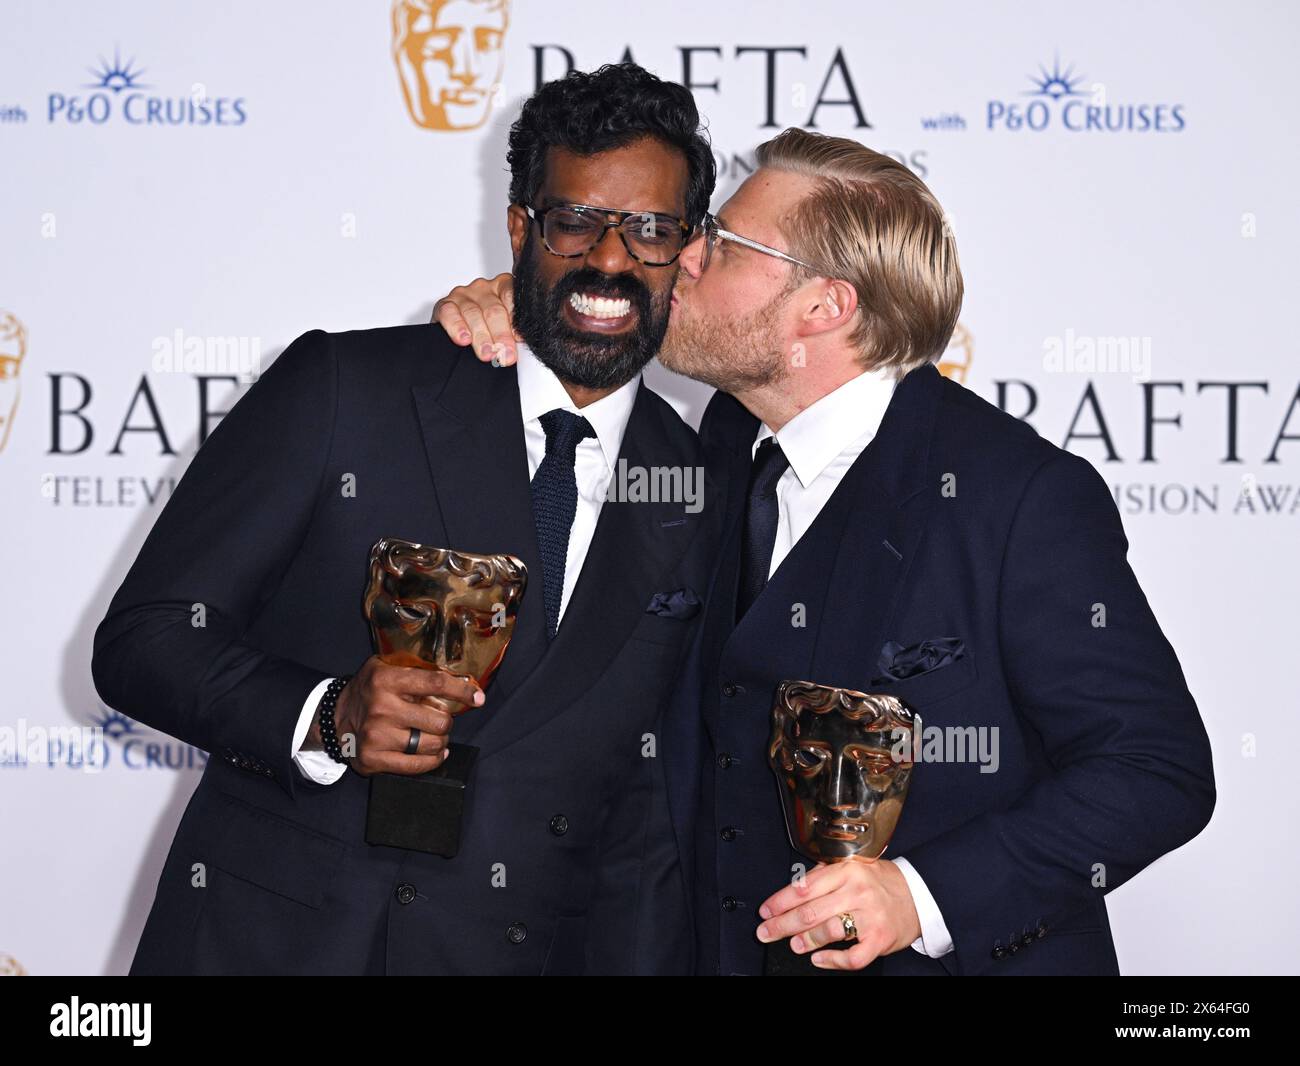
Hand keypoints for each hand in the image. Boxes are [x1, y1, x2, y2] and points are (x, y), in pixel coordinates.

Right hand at [326, 655, 484, 776]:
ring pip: (432, 744)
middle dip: (447, 721)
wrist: (334, 718)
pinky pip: (417, 765)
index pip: (435, 683)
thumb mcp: (385, 668)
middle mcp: (382, 708)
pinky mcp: (374, 759)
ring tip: (433, 735)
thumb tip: (459, 677)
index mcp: (387, 680)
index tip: (478, 698)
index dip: (462, 691)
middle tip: (440, 720)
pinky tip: (435, 753)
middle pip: (440, 720)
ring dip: (440, 741)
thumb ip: (415, 668)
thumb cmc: (368, 691)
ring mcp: (377, 736)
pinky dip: (432, 760)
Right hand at [431, 272, 518, 365]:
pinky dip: (457, 326)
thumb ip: (515, 331)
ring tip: (487, 353)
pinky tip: (464, 339)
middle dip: (501, 336)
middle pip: (494, 310)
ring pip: (473, 313)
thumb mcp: (507, 327)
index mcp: (503, 287)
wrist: (461, 334)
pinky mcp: (444, 304)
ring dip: (481, 337)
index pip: (512, 296)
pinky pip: (449, 312)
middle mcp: (484, 288)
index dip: (516, 319)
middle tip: (506, 355)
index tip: (519, 338)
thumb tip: (523, 342)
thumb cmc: (489, 329)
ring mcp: (463, 295)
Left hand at [755, 857, 921, 970]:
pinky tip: (818, 959)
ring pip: (829, 931)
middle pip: (811, 911)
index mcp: (847, 871)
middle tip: (766, 932)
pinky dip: (833, 961)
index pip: (805, 887)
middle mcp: (857, 892)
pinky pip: (853, 957)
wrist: (919, 896)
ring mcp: (870, 917)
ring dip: (805, 941)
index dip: (780, 901)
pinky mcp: (880, 939)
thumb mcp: (854, 867)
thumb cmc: (880, 882)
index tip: (766, 911)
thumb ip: (825, 875)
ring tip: (792, 945)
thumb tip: (792, 889)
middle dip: (783, 924)